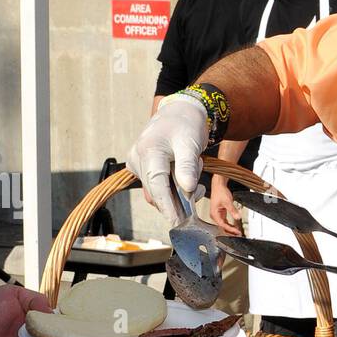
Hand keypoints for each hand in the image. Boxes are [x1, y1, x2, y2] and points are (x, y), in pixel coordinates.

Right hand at [126, 94, 208, 222]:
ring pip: (156, 191)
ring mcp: (137, 163)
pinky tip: (185, 174)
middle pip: (156, 191)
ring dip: (177, 191)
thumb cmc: (186, 125)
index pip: (156, 185)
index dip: (167, 206)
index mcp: (149, 151)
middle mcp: (138, 158)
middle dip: (178, 199)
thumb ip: (187, 166)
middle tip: (199, 191)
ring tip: (193, 169)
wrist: (179, 113)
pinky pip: (156, 185)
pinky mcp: (141, 167)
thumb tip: (187, 190)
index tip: (177, 222)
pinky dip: (172, 187)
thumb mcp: (190, 143)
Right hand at [209, 176, 244, 235]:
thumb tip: (237, 217)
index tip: (236, 231)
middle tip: (238, 234)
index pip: (222, 225)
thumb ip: (233, 210)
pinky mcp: (221, 213)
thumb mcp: (227, 202)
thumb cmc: (219, 192)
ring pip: (224, 225)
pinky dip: (230, 224)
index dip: (230, 229)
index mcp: (214, 214)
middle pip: (222, 227)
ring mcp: (218, 215)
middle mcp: (215, 216)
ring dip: (230, 229)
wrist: (218, 186)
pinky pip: (225, 221)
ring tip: (237, 232)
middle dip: (230, 231)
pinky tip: (235, 227)